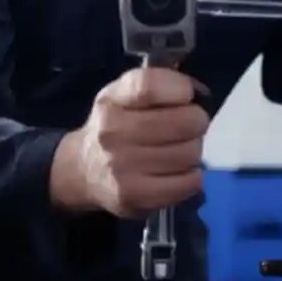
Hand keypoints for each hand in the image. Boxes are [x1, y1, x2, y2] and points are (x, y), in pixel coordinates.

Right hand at [50, 67, 209, 217]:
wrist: (82, 170)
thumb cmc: (116, 124)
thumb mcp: (124, 93)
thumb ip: (159, 83)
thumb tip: (198, 92)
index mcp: (114, 99)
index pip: (151, 86)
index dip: (181, 88)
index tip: (187, 95)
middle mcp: (113, 132)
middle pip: (185, 122)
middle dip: (196, 121)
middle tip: (187, 126)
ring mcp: (122, 167)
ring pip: (191, 153)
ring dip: (193, 150)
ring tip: (178, 149)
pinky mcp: (134, 197)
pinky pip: (189, 183)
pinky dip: (191, 177)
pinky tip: (176, 171)